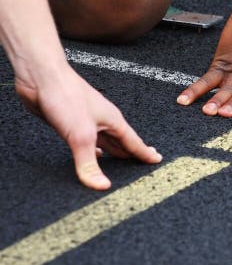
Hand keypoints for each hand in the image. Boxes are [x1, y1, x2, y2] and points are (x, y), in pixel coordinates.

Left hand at [15, 66, 161, 190]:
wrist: (41, 78)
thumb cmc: (66, 96)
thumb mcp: (80, 135)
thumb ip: (89, 163)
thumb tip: (101, 186)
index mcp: (112, 121)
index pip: (134, 141)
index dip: (145, 153)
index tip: (157, 160)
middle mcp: (102, 121)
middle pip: (122, 141)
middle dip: (133, 153)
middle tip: (143, 164)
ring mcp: (87, 121)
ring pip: (105, 141)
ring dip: (113, 152)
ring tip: (121, 162)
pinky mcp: (71, 122)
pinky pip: (88, 140)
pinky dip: (92, 150)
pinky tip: (91, 154)